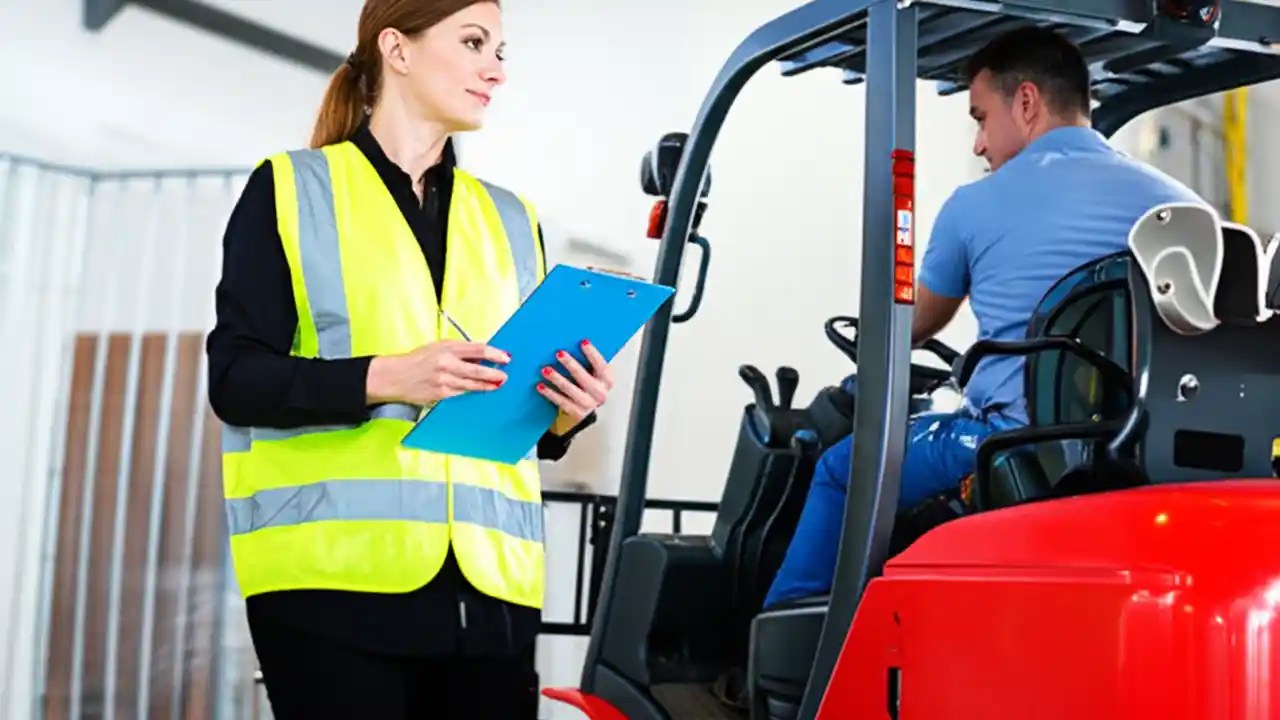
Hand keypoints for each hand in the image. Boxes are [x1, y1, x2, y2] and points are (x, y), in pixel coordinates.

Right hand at [367, 340, 510, 405]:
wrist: (395, 376)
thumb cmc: (417, 360)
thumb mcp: (437, 347)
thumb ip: (458, 350)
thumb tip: (481, 355)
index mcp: (447, 348)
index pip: (477, 349)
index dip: (494, 354)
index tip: (506, 357)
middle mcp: (446, 363)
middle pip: (478, 370)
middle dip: (494, 373)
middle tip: (505, 375)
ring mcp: (444, 380)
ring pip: (472, 384)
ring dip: (487, 385)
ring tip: (497, 384)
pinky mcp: (441, 394)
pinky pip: (461, 393)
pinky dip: (472, 391)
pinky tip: (480, 390)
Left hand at [538, 340, 613, 427]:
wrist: (587, 407)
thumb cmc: (588, 383)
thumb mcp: (593, 372)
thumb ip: (587, 360)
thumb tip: (569, 340)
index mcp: (607, 380)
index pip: (601, 365)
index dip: (593, 354)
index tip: (582, 342)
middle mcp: (600, 393)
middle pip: (585, 378)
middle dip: (571, 365)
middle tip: (559, 353)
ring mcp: (589, 405)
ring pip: (572, 391)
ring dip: (558, 379)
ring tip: (546, 370)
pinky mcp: (577, 413)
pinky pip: (562, 403)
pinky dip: (551, 394)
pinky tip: (541, 386)